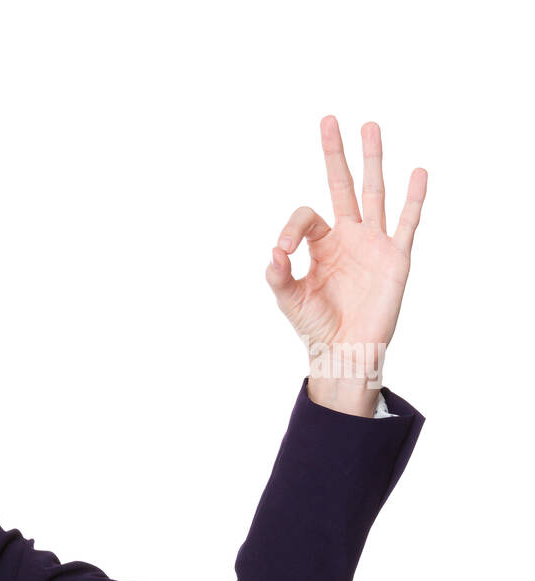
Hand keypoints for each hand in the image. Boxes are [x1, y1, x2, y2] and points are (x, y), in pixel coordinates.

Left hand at [265, 116, 426, 414]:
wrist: (345, 350)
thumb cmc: (316, 326)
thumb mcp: (290, 300)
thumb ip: (279, 278)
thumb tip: (272, 255)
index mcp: (321, 244)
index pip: (306, 216)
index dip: (292, 228)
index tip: (283, 252)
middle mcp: (347, 236)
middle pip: (342, 185)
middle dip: (335, 155)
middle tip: (329, 120)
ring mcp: (373, 243)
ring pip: (374, 193)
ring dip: (372, 160)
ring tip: (370, 127)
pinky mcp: (395, 257)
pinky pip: (406, 223)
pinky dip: (412, 199)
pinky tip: (416, 172)